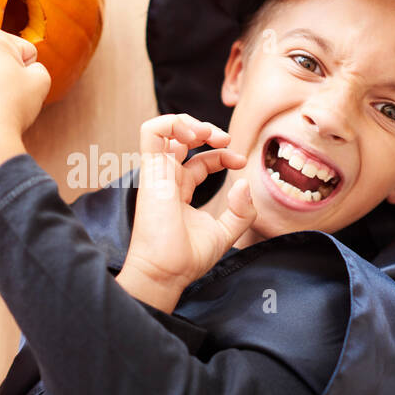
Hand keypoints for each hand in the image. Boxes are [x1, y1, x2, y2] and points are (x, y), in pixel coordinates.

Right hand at [121, 114, 256, 297]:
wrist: (167, 272)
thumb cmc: (188, 258)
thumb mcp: (226, 233)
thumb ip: (241, 211)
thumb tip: (243, 184)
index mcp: (182, 190)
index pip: (202, 160)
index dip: (224, 155)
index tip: (242, 162)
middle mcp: (168, 178)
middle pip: (183, 139)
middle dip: (208, 130)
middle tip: (227, 140)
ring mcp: (159, 173)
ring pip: (164, 129)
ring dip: (189, 122)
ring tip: (208, 134)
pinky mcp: (151, 170)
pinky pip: (151, 132)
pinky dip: (172, 123)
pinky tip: (195, 134)